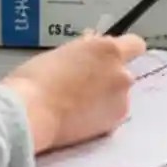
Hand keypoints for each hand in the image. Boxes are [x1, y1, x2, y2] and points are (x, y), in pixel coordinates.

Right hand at [1, 33, 146, 153]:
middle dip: (108, 78)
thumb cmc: (36, 80)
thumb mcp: (62, 53)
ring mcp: (122, 99)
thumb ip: (85, 50)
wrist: (31, 113)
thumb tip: (92, 45)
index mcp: (108, 49)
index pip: (135, 44)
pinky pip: (112, 114)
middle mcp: (121, 73)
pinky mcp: (115, 122)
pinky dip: (101, 115)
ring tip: (77, 105)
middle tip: (83, 86)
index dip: (124, 51)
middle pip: (123, 72)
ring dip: (105, 98)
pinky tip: (78, 118)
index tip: (111, 59)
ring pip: (119, 95)